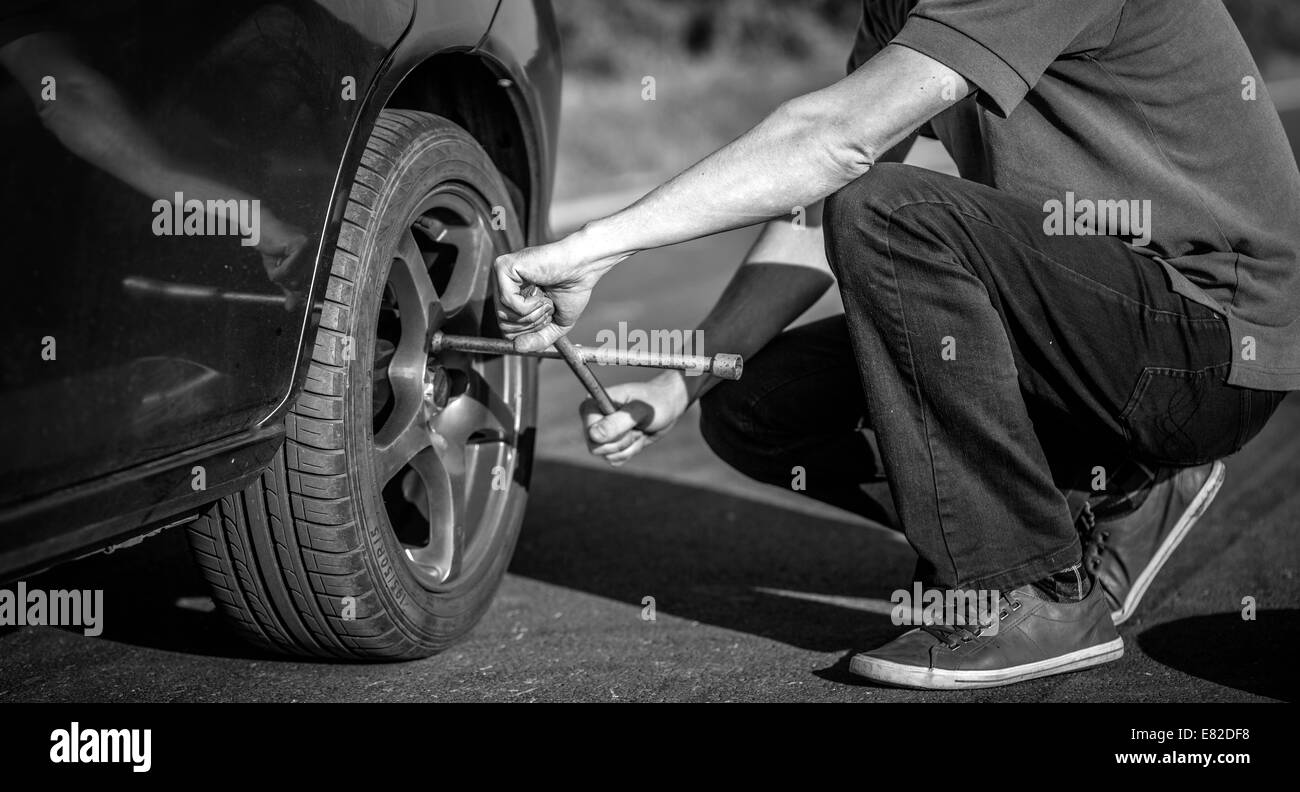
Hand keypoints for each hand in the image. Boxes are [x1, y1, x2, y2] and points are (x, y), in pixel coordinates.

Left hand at [493, 227, 628, 351]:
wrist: (583, 266)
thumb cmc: (573, 288)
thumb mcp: (556, 325)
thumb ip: (537, 340)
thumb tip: (516, 348)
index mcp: (514, 296)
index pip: (507, 329)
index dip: (530, 331)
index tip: (547, 316)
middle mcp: (505, 285)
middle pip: (503, 324)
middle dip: (531, 324)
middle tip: (547, 307)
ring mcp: (502, 275)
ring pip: (503, 314)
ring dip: (532, 314)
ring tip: (545, 299)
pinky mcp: (504, 267)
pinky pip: (507, 301)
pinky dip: (528, 304)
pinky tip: (540, 292)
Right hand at [581, 372, 689, 465]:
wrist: (668, 406)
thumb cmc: (655, 402)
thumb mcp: (639, 410)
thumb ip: (617, 422)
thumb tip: (593, 436)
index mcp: (592, 404)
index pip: (589, 431)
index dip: (609, 434)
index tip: (628, 425)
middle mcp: (593, 419)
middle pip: (595, 447)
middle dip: (621, 441)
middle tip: (636, 427)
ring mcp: (601, 433)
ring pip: (607, 455)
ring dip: (629, 445)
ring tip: (639, 429)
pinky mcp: (611, 444)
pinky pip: (615, 460)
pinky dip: (631, 451)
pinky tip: (638, 436)